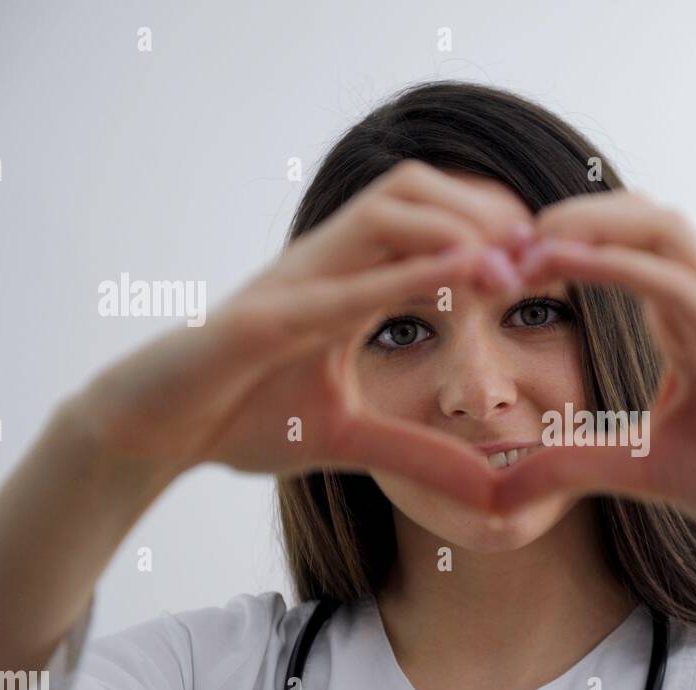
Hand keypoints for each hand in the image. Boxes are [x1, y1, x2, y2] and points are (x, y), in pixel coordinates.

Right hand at [71, 161, 533, 511]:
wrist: (152, 432)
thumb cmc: (242, 417)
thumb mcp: (351, 441)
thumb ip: (420, 456)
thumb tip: (493, 493)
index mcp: (346, 281)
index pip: (426, 223)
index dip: (487, 229)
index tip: (543, 263)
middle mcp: (323, 266)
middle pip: (411, 189)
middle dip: (481, 209)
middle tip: (538, 252)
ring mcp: (291, 284)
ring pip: (380, 214)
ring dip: (452, 227)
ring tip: (509, 263)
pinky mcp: (258, 321)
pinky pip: (337, 288)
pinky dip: (400, 277)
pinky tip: (456, 278)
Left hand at [497, 190, 695, 551]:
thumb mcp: (636, 467)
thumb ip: (570, 464)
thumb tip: (498, 489)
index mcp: (688, 313)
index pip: (621, 246)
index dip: (559, 245)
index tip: (497, 270)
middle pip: (636, 216)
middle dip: (566, 218)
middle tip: (499, 246)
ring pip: (660, 226)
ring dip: (589, 225)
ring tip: (526, 246)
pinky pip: (676, 279)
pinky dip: (616, 264)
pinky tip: (562, 264)